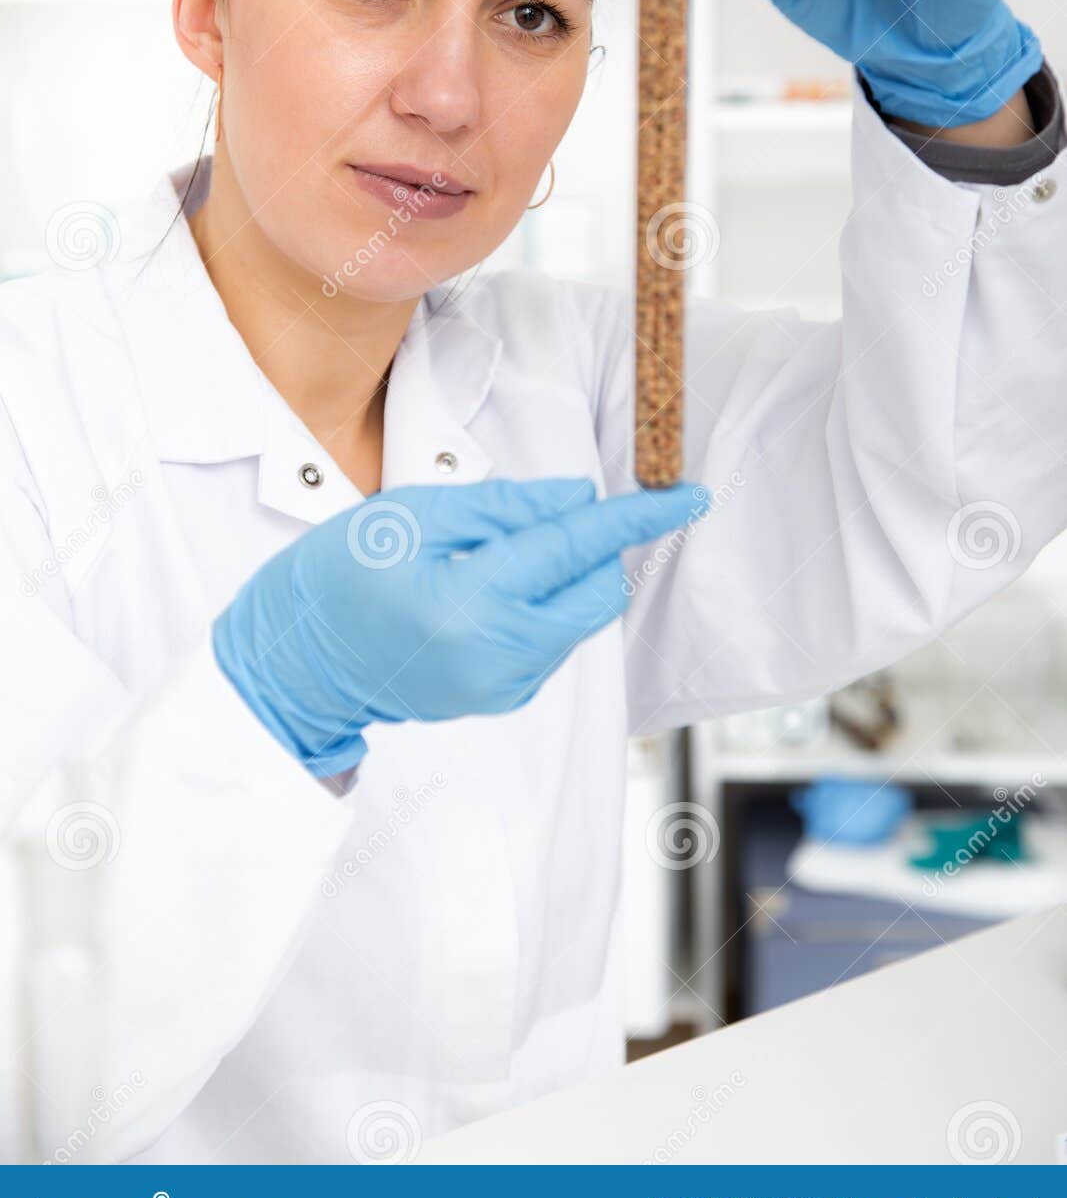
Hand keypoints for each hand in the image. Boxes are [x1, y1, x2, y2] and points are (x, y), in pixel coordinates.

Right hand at [213, 476, 708, 774]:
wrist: (298, 659)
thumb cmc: (343, 575)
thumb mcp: (413, 515)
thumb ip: (503, 507)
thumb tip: (578, 499)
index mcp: (471, 600)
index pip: (574, 548)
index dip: (634, 520)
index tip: (687, 498)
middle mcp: (498, 655)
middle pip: (596, 594)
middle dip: (585, 553)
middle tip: (524, 527)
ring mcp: (502, 686)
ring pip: (578, 620)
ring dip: (558, 582)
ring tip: (483, 566)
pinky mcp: (501, 700)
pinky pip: (550, 644)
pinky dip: (536, 611)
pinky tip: (477, 600)